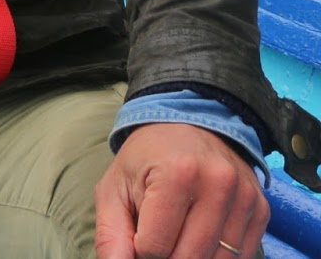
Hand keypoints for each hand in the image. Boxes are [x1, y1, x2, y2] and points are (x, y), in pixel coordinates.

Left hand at [95, 122, 267, 258]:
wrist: (186, 126)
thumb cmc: (144, 160)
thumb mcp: (114, 189)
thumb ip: (110, 234)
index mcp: (177, 173)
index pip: (156, 247)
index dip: (141, 249)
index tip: (139, 231)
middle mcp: (218, 182)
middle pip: (189, 257)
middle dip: (167, 256)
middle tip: (158, 236)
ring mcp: (245, 196)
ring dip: (193, 256)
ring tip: (177, 233)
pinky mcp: (261, 209)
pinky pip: (241, 256)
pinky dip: (217, 255)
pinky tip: (200, 234)